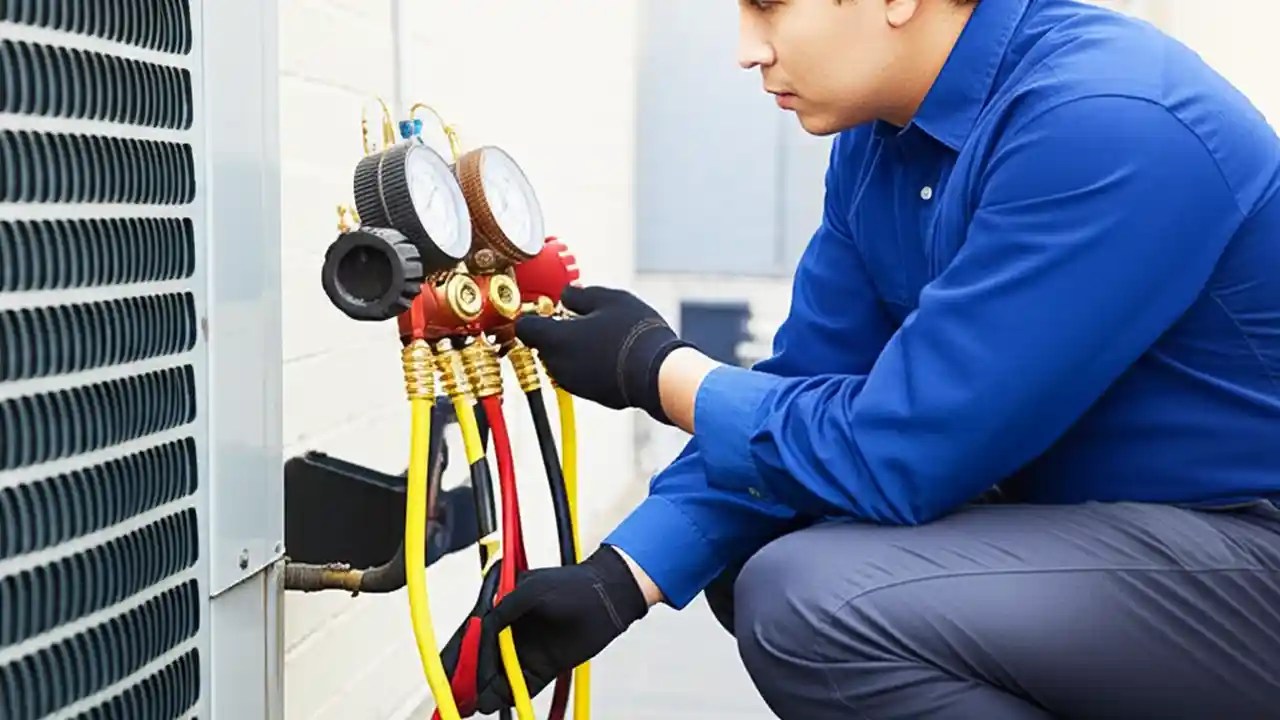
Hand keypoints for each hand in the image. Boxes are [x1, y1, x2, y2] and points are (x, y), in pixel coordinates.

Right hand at [440, 545, 648, 714]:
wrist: (608, 597)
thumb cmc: (570, 586)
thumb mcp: (532, 590)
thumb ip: (505, 610)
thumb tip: (483, 627)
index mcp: (502, 607)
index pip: (473, 634)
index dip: (458, 654)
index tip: (447, 672)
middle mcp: (511, 632)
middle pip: (482, 659)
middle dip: (468, 678)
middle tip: (456, 697)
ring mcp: (527, 650)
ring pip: (500, 675)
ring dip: (486, 690)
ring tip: (476, 705)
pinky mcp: (544, 666)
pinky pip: (522, 684)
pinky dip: (509, 694)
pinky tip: (496, 702)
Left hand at [515, 285, 693, 424]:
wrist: (659, 373)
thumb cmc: (634, 334)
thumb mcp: (608, 299)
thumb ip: (579, 294)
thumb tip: (567, 294)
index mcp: (555, 338)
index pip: (524, 327)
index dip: (533, 315)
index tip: (545, 307)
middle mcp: (557, 364)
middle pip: (543, 344)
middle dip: (556, 331)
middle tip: (579, 318)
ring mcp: (573, 382)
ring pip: (561, 360)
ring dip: (572, 348)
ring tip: (600, 335)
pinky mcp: (590, 394)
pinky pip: (578, 374)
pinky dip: (586, 364)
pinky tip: (609, 353)